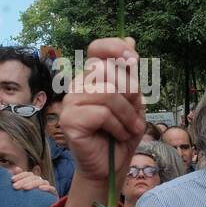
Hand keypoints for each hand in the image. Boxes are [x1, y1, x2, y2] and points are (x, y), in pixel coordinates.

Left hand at [11, 170, 56, 194]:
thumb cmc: (25, 206)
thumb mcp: (19, 194)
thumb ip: (17, 181)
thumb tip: (16, 168)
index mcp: (33, 182)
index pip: (29, 174)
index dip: (20, 175)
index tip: (11, 180)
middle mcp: (41, 184)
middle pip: (34, 178)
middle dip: (23, 181)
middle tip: (14, 186)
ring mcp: (47, 190)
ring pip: (42, 182)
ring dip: (33, 184)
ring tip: (25, 188)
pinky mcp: (53, 197)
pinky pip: (52, 190)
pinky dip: (47, 188)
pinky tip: (40, 189)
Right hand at [60, 37, 145, 184]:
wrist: (111, 166)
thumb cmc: (122, 134)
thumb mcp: (134, 102)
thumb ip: (131, 74)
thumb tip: (131, 40)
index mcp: (92, 78)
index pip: (97, 48)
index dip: (115, 47)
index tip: (134, 59)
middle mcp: (78, 86)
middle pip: (107, 70)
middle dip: (130, 92)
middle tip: (136, 114)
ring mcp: (70, 102)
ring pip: (107, 92)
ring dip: (127, 114)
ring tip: (130, 129)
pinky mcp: (69, 120)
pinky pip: (101, 113)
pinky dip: (117, 126)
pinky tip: (118, 136)